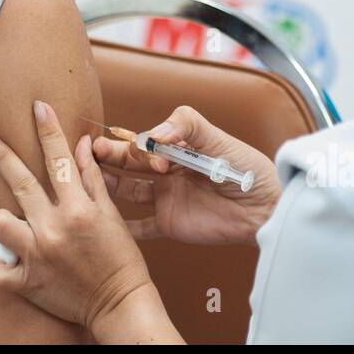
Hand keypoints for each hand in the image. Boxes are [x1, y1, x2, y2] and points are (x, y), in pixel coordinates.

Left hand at [0, 101, 179, 341]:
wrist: (119, 304)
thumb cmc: (119, 258)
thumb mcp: (110, 214)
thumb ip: (91, 179)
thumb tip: (80, 145)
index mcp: (78, 209)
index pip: (59, 159)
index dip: (48, 129)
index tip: (38, 107)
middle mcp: (54, 229)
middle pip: (19, 182)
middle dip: (0, 153)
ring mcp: (37, 256)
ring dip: (3, 220)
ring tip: (12, 223)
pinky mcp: (26, 282)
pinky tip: (5, 257)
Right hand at [93, 105, 281, 245]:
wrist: (266, 208)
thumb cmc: (247, 168)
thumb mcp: (218, 138)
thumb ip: (186, 125)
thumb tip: (154, 135)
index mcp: (177, 148)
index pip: (145, 141)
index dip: (138, 145)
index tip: (149, 154)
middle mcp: (167, 172)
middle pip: (130, 162)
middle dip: (110, 156)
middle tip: (91, 151)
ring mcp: (166, 198)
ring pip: (128, 190)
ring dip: (108, 183)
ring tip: (87, 179)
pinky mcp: (170, 223)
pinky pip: (141, 227)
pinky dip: (123, 226)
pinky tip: (102, 223)